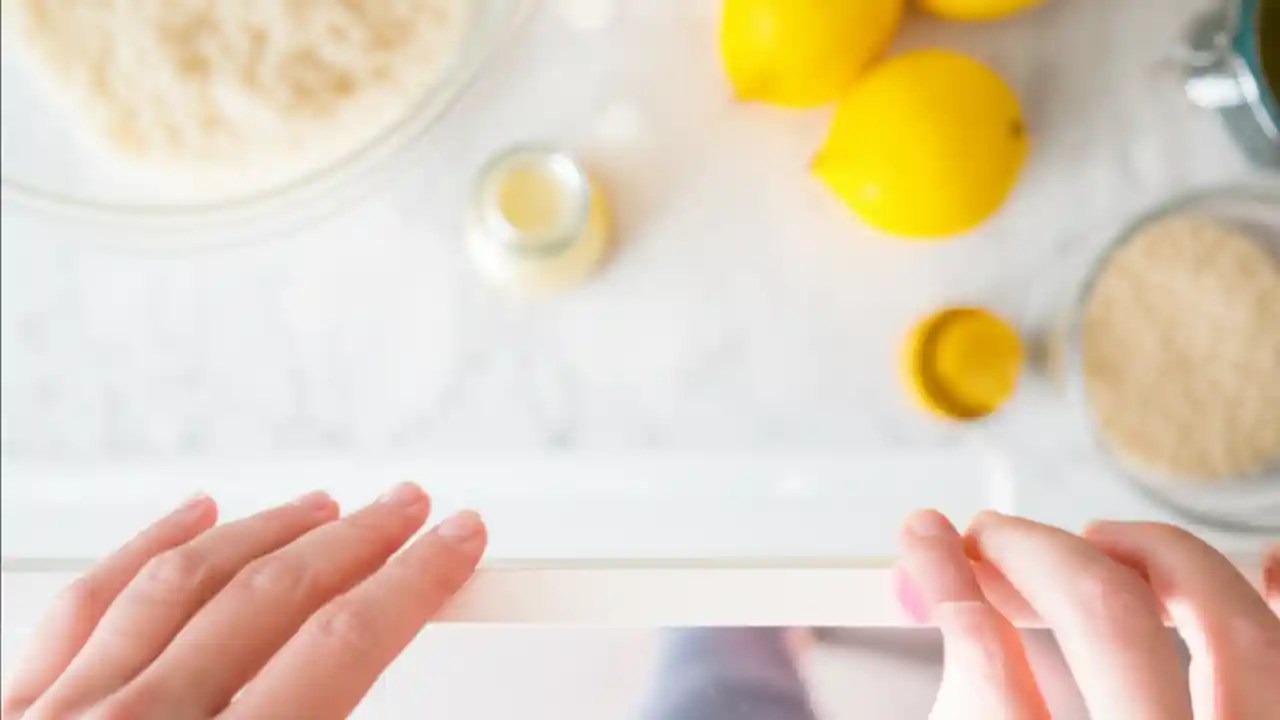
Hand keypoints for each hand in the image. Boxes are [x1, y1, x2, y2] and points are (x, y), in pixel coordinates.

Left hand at [1, 483, 486, 718]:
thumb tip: (358, 713)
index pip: (344, 645)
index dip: (414, 582)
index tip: (456, 543)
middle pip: (275, 595)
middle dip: (360, 540)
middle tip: (409, 508)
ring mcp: (64, 716)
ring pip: (187, 578)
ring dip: (270, 531)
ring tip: (325, 507)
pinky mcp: (11, 715)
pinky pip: (90, 601)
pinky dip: (151, 547)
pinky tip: (191, 517)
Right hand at [896, 510, 1279, 719]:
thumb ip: (969, 695)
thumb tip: (941, 579)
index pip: (992, 667)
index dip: (947, 582)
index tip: (926, 538)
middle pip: (1111, 617)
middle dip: (1040, 554)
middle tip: (993, 540)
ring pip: (1234, 627)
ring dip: (1161, 559)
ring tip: (1103, 548)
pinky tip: (1264, 563)